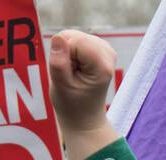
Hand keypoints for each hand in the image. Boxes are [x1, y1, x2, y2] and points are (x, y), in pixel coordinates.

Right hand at [48, 30, 120, 159]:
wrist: (85, 118)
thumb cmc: (72, 106)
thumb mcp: (61, 87)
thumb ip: (59, 62)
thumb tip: (58, 37)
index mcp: (102, 66)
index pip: (73, 41)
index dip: (63, 55)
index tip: (68, 74)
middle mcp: (107, 53)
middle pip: (72, 36)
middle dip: (64, 53)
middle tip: (70, 75)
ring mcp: (105, 49)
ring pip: (72, 36)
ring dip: (66, 53)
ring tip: (72, 73)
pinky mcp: (98, 47)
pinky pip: (74, 38)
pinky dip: (70, 52)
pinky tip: (76, 67)